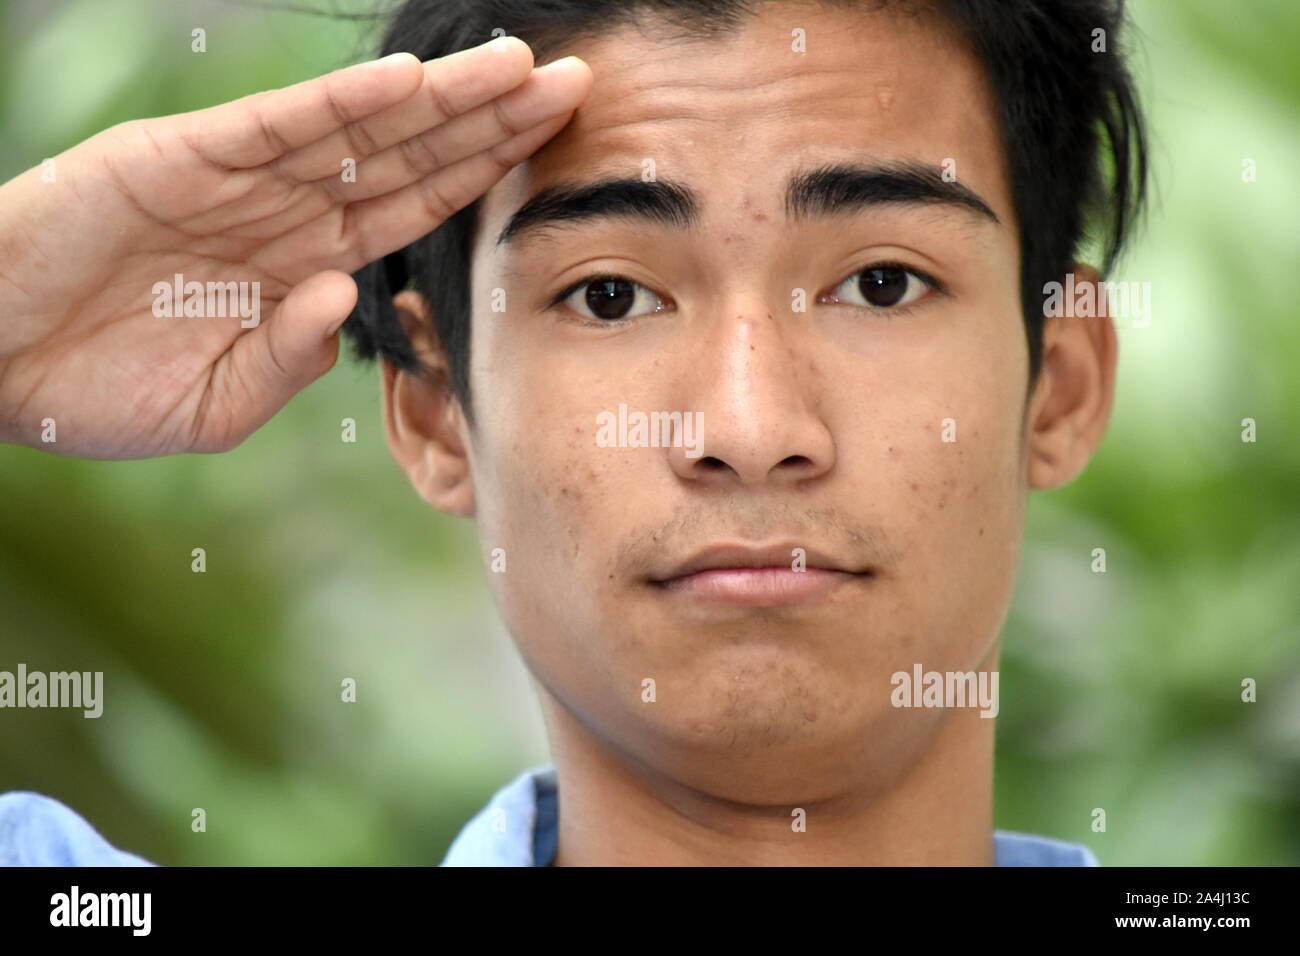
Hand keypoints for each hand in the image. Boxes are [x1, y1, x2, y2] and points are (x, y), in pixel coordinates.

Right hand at [0, 36, 590, 458]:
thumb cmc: (97, 388)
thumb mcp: (216, 404)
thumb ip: (286, 357)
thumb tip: (343, 300)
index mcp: (303, 264)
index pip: (417, 208)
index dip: (487, 178)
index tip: (559, 153)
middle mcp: (286, 210)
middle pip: (411, 156)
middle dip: (493, 121)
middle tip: (577, 85)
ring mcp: (239, 179)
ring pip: (359, 129)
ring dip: (440, 99)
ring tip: (518, 69)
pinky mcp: (180, 158)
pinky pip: (275, 128)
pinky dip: (339, 105)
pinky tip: (408, 86)